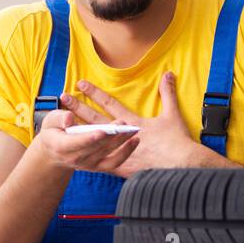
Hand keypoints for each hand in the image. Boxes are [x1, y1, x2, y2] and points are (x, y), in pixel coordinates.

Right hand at [33, 108, 138, 174]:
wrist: (54, 153)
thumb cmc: (54, 132)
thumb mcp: (49, 121)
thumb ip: (58, 118)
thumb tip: (68, 118)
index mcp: (62, 146)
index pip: (78, 143)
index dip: (90, 138)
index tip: (101, 131)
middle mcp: (77, 158)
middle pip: (97, 147)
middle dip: (110, 135)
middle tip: (123, 123)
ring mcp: (89, 164)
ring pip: (108, 153)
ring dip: (122, 142)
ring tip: (133, 129)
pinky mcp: (98, 166)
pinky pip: (115, 162)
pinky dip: (126, 153)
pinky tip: (135, 141)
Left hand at [63, 71, 202, 177]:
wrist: (179, 165)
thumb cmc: (177, 141)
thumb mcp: (173, 114)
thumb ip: (168, 93)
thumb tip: (168, 74)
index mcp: (133, 121)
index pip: (109, 103)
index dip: (94, 93)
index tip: (81, 84)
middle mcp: (122, 135)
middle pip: (95, 119)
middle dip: (79, 107)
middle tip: (64, 99)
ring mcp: (119, 151)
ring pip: (94, 140)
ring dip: (79, 131)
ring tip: (63, 125)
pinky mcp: (121, 168)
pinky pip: (101, 161)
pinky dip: (90, 157)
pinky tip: (75, 155)